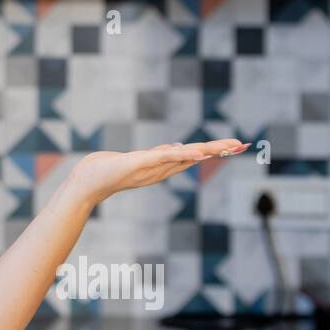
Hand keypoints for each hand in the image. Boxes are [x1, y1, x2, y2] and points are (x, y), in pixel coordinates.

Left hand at [65, 138, 248, 207]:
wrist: (85, 183)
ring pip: (185, 156)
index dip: (214, 151)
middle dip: (219, 150)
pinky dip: (182, 154)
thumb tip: (176, 147)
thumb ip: (157, 155)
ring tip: (229, 146)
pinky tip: (198, 153)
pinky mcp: (140, 163)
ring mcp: (152, 167)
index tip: (236, 145)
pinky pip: (165, 157)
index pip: (193, 155)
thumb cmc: (107, 171)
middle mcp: (161, 169)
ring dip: (207, 151)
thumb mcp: (137, 160)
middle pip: (195, 156)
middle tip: (243, 145)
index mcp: (162, 166)